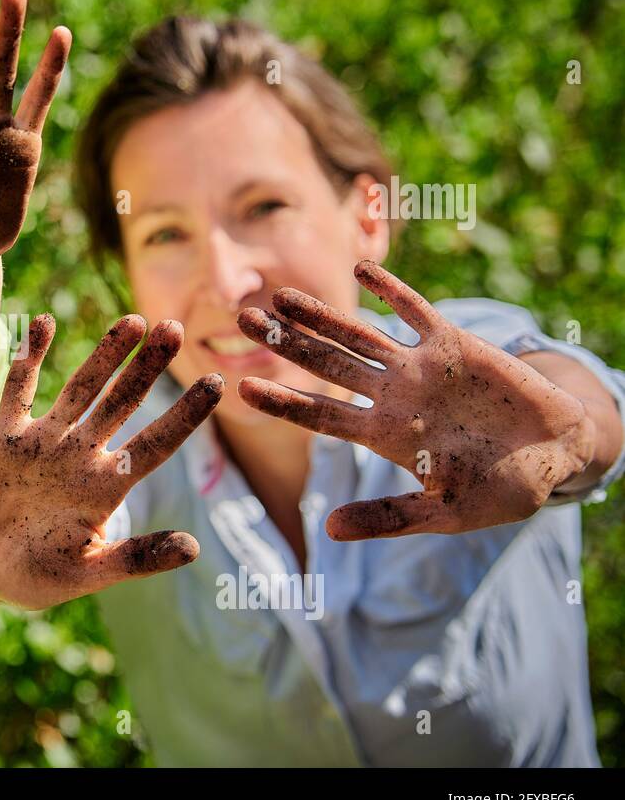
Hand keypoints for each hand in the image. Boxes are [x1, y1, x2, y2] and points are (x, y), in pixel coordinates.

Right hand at [0, 314, 222, 609]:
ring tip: (133, 320)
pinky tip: (43, 322)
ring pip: (80, 388)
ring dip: (105, 355)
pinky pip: (20, 388)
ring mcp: (44, 442)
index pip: (155, 444)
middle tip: (176, 328)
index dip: (184, 416)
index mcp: (105, 488)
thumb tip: (194, 548)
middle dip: (148, 368)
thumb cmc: (31, 579)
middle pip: (122, 403)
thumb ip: (135, 558)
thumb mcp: (87, 573)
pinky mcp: (5, 435)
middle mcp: (80, 456)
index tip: (216, 385)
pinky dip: (29, 356)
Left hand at [236, 260, 595, 540]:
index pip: (320, 415)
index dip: (282, 401)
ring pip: (358, 334)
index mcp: (384, 435)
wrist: (559, 456)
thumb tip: (329, 530)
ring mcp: (420, 368)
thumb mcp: (443, 513)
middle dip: (283, 342)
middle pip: (325, 364)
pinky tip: (359, 269)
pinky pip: (415, 310)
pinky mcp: (455, 345)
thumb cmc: (502, 489)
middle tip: (240, 319)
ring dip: (320, 314)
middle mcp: (392, 396)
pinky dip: (389, 290)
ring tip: (279, 295)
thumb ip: (388, 518)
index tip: (241, 388)